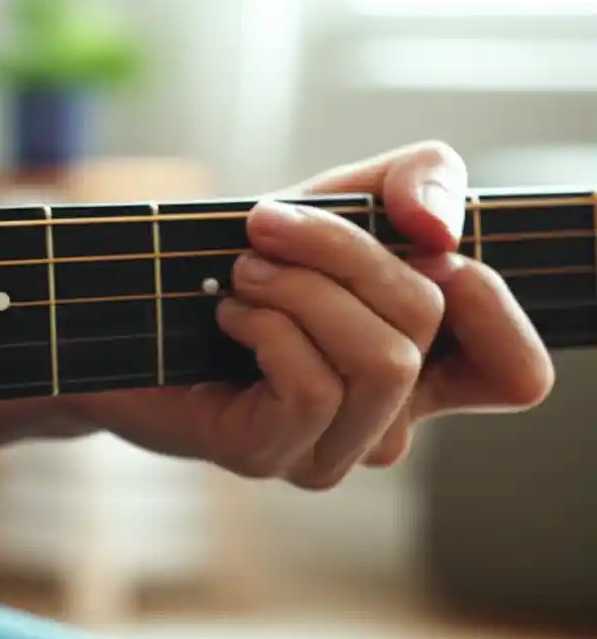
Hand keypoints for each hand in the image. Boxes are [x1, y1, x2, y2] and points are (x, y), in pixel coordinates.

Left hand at [65, 141, 553, 488]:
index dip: (491, 300)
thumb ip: (415, 181)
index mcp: (419, 367)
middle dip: (347, 248)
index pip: (515, 375)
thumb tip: (442, 233)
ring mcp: (329, 449)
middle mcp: (386, 420)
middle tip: (265, 226)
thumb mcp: (338, 196)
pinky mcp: (270, 456)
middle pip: (431, 323)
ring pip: (383, 362)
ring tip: (241, 270)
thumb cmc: (241, 257)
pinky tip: (226, 314)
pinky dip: (266, 325)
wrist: (124, 306)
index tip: (418, 241)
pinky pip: (312, 387)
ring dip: (301, 287)